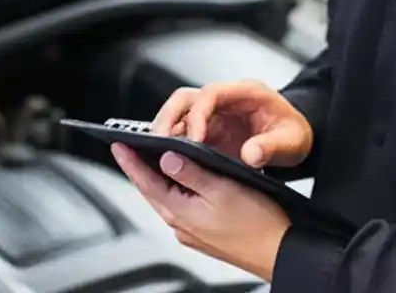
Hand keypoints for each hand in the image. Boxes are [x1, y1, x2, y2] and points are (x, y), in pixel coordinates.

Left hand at [111, 143, 289, 280]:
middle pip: (152, 191)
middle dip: (140, 168)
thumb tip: (166, 158)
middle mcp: (181, 225)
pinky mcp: (204, 234)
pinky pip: (181, 207)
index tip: (117, 144)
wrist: (278, 251)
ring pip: (166, 199)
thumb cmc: (257, 224)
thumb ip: (191, 173)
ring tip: (153, 158)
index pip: (146, 182)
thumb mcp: (223, 188)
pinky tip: (183, 181)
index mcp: (181, 212)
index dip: (130, 161)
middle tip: (129, 147)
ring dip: (158, 178)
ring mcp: (192, 231)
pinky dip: (176, 190)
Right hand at [152, 80, 312, 168]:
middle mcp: (224, 100)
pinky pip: (182, 132)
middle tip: (159, 142)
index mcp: (245, 94)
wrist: (296, 138)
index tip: (195, 140)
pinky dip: (171, 144)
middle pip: (185, 99)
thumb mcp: (291, 142)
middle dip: (168, 118)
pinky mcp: (208, 131)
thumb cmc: (294, 134)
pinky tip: (164, 161)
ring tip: (154, 153)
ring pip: (178, 113)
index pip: (210, 95)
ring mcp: (214, 115)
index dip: (198, 115)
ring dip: (164, 130)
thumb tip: (250, 154)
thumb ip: (271, 147)